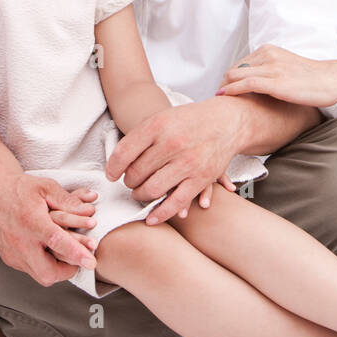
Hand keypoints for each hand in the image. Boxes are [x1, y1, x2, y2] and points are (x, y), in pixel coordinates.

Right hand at [0, 173, 98, 285]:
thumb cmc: (19, 189)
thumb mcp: (46, 187)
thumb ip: (68, 201)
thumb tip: (90, 210)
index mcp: (32, 222)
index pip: (56, 242)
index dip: (76, 253)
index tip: (91, 262)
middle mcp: (20, 242)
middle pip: (47, 272)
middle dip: (68, 270)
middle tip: (79, 260)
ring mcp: (13, 253)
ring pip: (39, 275)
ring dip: (57, 269)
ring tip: (67, 256)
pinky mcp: (9, 258)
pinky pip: (31, 270)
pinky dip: (44, 265)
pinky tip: (50, 253)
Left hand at [104, 99, 240, 225]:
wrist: (225, 121)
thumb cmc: (188, 121)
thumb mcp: (161, 118)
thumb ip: (139, 138)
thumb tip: (115, 165)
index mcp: (158, 125)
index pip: (124, 152)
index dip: (113, 167)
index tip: (111, 175)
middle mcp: (172, 143)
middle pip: (136, 173)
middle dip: (129, 181)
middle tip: (130, 181)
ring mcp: (187, 162)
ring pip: (151, 190)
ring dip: (141, 195)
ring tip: (140, 192)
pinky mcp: (201, 178)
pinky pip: (175, 203)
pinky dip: (160, 214)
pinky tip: (151, 217)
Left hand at [218, 44, 336, 107]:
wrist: (332, 79)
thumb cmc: (312, 78)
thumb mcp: (287, 67)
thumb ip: (270, 70)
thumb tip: (256, 85)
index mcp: (269, 50)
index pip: (240, 64)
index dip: (230, 79)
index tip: (224, 91)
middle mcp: (268, 55)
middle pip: (234, 69)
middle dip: (224, 84)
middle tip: (219, 98)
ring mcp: (271, 67)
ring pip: (236, 75)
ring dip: (224, 88)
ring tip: (218, 101)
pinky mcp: (275, 81)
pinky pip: (245, 84)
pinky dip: (232, 91)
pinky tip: (224, 97)